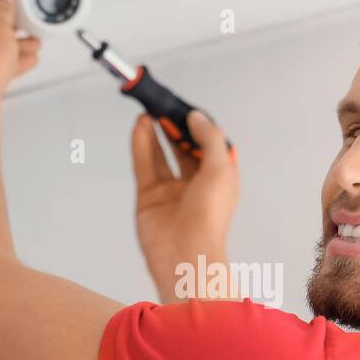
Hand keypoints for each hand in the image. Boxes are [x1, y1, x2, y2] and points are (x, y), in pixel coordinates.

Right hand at [131, 110, 239, 301]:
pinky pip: (145, 165)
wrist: (185, 253)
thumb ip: (209, 138)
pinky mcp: (150, 197)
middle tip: (165, 106)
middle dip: (175, 128)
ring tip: (148, 112)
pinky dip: (141, 145)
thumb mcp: (220, 168)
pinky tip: (140, 127)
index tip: (189, 110)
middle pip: (184, 149)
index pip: (210, 146)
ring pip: (161, 155)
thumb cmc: (210, 217)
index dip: (200, 128)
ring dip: (156, 133)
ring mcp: (171, 192)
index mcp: (220, 180)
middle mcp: (196, 185)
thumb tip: (196, 117)